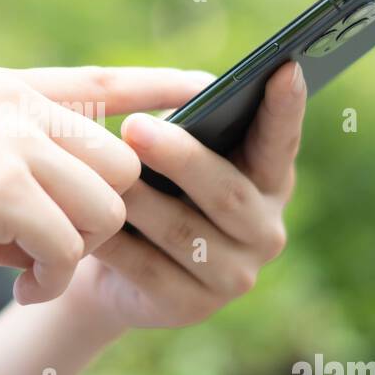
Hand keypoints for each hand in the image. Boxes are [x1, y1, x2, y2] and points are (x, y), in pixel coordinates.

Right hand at [0, 66, 212, 303]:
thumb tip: (57, 203)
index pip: (102, 80)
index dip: (159, 86)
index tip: (209, 86)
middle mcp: (6, 104)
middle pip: (119, 161)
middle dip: (99, 217)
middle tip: (46, 248)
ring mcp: (0, 139)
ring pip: (102, 205)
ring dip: (73, 252)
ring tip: (21, 268)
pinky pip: (66, 245)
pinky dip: (47, 278)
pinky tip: (10, 282)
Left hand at [61, 60, 306, 329]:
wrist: (115, 267)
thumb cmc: (151, 187)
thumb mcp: (171, 151)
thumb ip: (192, 121)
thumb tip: (198, 85)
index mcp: (268, 179)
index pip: (282, 140)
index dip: (285, 108)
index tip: (285, 67)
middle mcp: (266, 230)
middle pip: (227, 192)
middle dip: (180, 158)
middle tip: (135, 126)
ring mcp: (235, 275)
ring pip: (184, 232)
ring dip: (139, 200)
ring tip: (100, 172)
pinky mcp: (193, 307)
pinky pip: (150, 269)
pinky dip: (117, 242)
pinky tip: (88, 221)